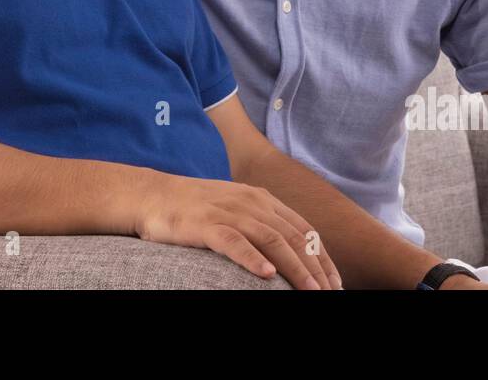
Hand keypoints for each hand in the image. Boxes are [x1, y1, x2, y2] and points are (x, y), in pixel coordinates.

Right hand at [134, 174, 342, 289]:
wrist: (152, 195)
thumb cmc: (195, 208)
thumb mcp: (236, 209)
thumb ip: (262, 224)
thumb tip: (289, 251)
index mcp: (262, 199)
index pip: (302, 229)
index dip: (322, 257)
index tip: (335, 282)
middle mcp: (251, 202)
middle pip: (292, 237)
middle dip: (315, 268)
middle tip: (329, 293)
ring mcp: (229, 212)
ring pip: (272, 240)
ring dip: (294, 268)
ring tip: (310, 291)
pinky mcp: (206, 224)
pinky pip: (234, 242)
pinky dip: (252, 259)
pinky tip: (267, 275)